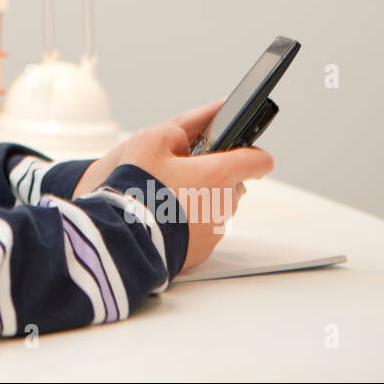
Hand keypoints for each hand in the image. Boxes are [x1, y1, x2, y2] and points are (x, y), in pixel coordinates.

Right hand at [76, 97, 274, 272]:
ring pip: (218, 208)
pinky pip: (204, 230)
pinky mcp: (202, 251)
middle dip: (214, 176)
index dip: (252, 152)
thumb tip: (182, 139)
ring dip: (202, 200)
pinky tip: (166, 218)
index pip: (259, 160)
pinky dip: (190, 223)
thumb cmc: (137, 189)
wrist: (124, 235)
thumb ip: (175, 133)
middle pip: (234, 184)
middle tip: (184, 173)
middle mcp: (224, 203)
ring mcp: (215, 230)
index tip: (243, 152)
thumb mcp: (149, 141)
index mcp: (219, 173)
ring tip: (168, 197)